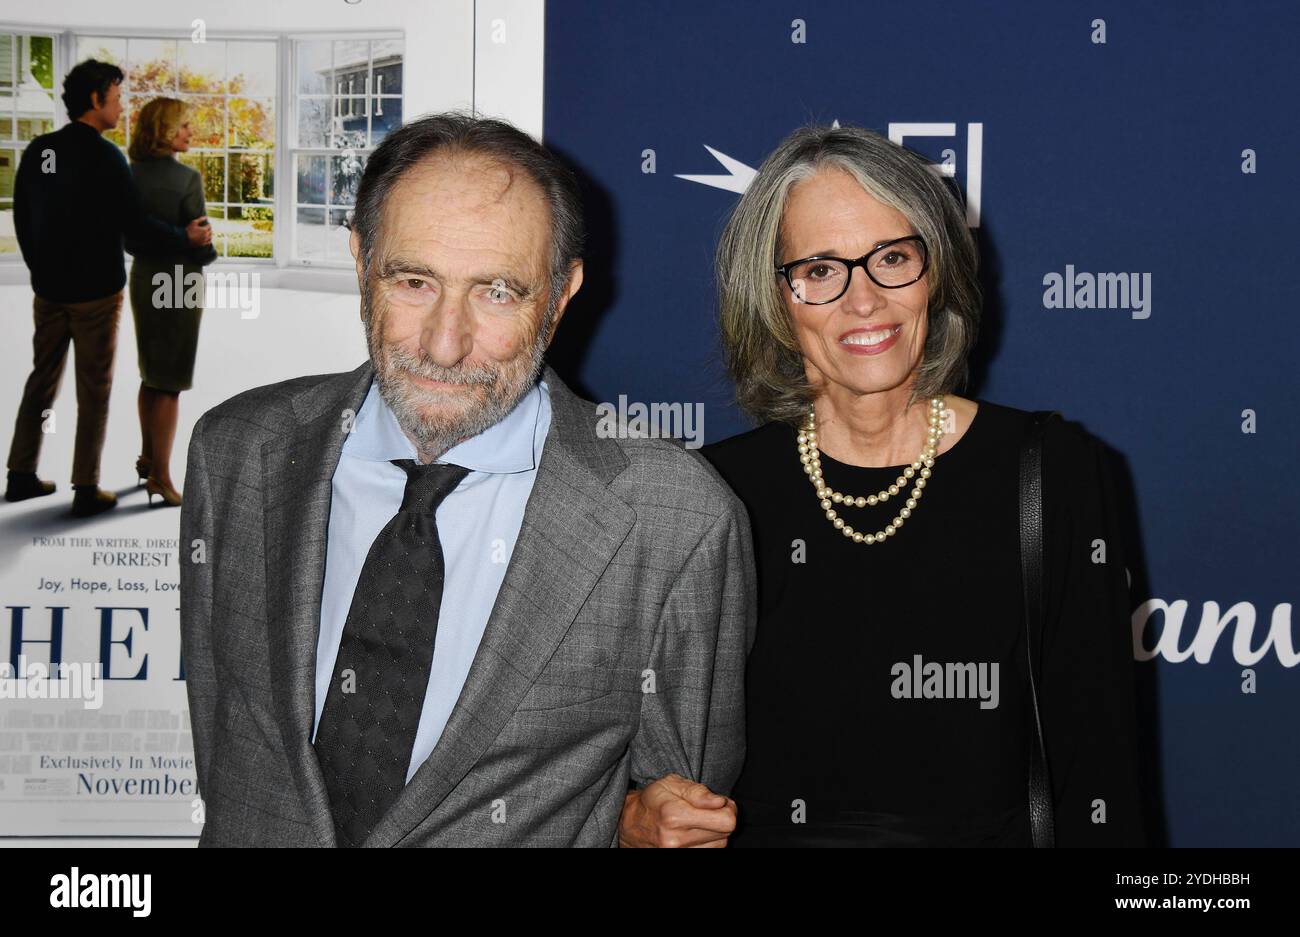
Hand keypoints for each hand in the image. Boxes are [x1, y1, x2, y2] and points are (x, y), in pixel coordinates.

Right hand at [186, 216, 211, 246]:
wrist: (185, 238)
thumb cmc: (189, 230)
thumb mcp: (194, 222)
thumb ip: (201, 219)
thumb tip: (206, 217)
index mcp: (204, 230)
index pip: (209, 226)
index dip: (208, 224)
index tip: (206, 224)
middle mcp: (206, 235)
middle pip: (211, 231)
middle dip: (209, 229)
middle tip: (207, 228)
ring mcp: (205, 240)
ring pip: (211, 237)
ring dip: (210, 234)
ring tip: (207, 232)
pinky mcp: (203, 244)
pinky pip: (209, 242)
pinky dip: (209, 239)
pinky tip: (206, 238)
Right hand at [617, 773, 735, 847]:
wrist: (630, 824)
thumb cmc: (653, 800)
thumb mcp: (671, 784)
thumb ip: (698, 792)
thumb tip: (720, 802)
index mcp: (674, 815)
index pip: (725, 821)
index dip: (729, 809)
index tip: (720, 803)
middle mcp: (676, 840)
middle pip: (725, 834)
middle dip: (723, 819)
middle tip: (710, 810)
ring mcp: (676, 854)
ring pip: (719, 846)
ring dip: (716, 833)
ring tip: (701, 822)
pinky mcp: (679, 859)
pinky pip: (708, 852)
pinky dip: (708, 843)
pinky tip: (697, 834)